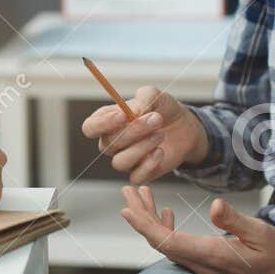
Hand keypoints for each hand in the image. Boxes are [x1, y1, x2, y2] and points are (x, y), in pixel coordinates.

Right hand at [81, 86, 209, 183]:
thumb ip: (142, 100)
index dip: (102, 124)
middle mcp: (112, 143)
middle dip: (133, 131)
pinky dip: (149, 165)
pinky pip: (135, 177)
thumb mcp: (154, 96)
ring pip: (120, 162)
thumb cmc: (163, 109)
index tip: (123, 115)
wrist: (184, 126)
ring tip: (160, 135)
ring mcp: (125, 159)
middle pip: (108, 144)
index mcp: (107, 121)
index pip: (90, 127)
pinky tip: (160, 152)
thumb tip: (132, 113)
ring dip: (142, 148)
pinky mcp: (140, 173)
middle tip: (156, 118)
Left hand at [118, 185, 274, 273]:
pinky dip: (167, 228)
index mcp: (211, 255)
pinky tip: (168, 214)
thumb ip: (235, 220)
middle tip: (127, 190)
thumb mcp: (262, 233)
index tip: (126, 208)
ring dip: (151, 220)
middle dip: (140, 215)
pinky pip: (178, 248)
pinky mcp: (208, 267)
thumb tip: (214, 205)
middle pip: (160, 241)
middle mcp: (201, 265)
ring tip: (142, 195)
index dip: (144, 224)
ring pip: (167, 244)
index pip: (166, 240)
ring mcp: (203, 268)